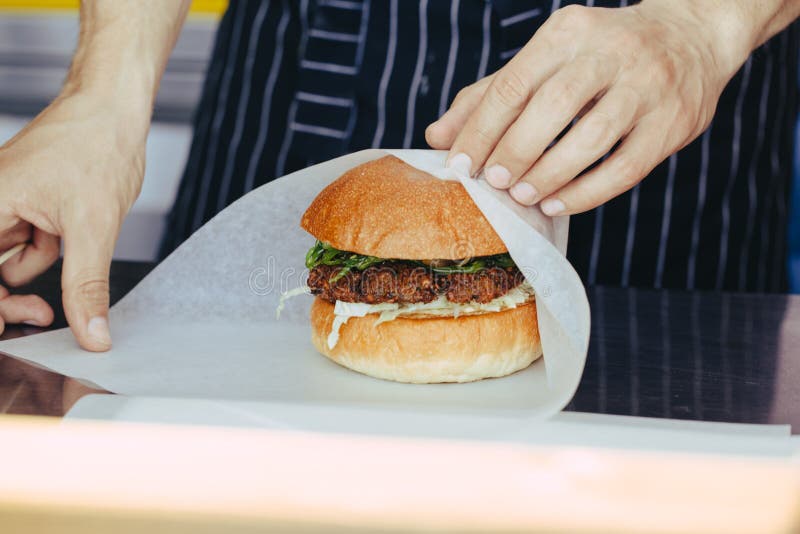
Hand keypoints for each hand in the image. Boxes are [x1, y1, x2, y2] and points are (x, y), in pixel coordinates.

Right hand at [0, 92, 145, 349]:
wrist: (114, 110)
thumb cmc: (96, 146)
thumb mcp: (94, 227)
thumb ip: (86, 286)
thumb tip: (90, 333)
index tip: (5, 330)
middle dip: (7, 299)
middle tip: (42, 315)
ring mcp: (4, 205)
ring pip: (4, 262)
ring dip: (29, 276)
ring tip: (63, 270)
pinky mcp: (26, 206)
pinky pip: (24, 245)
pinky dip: (43, 255)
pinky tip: (68, 244)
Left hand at [426, 2, 750, 214]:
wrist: (690, 38)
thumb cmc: (597, 57)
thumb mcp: (543, 61)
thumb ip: (488, 97)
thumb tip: (437, 138)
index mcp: (567, 32)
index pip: (512, 84)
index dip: (480, 131)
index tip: (459, 165)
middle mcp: (610, 52)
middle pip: (551, 107)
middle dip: (514, 151)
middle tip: (492, 182)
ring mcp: (647, 87)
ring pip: (591, 139)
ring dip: (548, 174)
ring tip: (522, 196)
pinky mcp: (672, 124)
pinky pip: (625, 168)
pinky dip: (587, 193)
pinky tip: (558, 203)